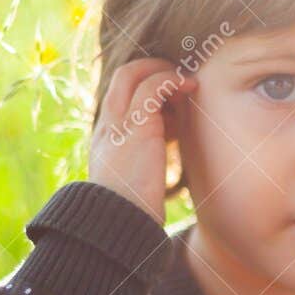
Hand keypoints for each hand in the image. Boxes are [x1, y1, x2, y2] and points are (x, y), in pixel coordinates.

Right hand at [88, 57, 197, 225]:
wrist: (119, 225)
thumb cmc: (131, 212)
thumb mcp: (132, 181)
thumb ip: (141, 162)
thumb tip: (157, 161)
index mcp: (105, 139)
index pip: (119, 96)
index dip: (144, 88)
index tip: (170, 100)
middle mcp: (107, 126)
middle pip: (122, 76)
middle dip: (152, 68)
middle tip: (179, 80)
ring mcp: (118, 123)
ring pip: (133, 74)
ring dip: (164, 72)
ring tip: (187, 84)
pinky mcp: (137, 126)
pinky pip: (152, 87)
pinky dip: (172, 79)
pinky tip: (190, 87)